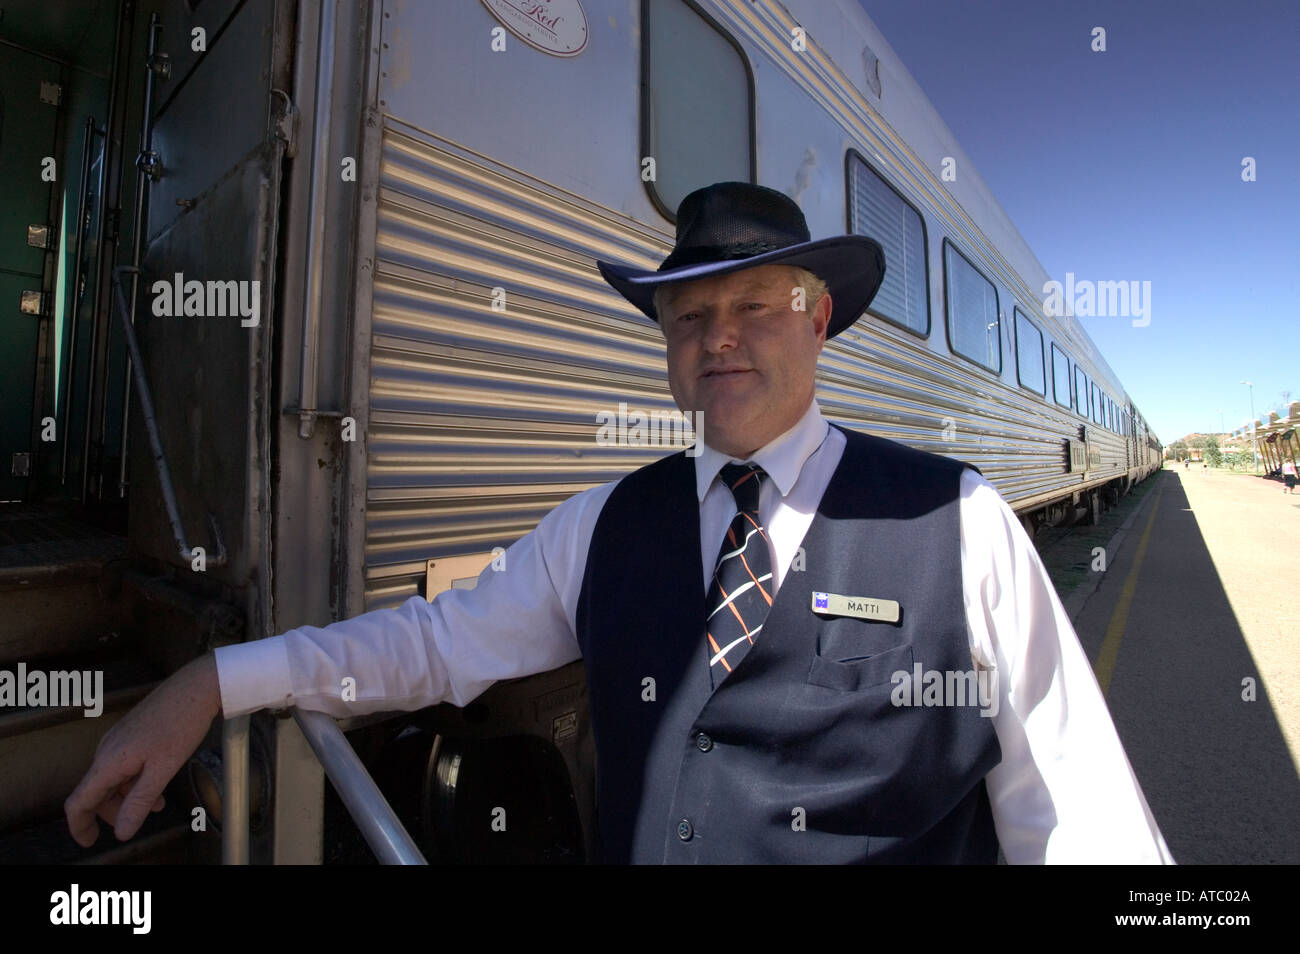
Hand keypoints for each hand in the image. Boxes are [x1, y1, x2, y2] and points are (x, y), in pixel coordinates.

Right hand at [65, 653, 222, 846]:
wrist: (196, 686)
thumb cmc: (181, 723)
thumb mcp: (163, 769)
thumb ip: (140, 801)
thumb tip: (122, 832)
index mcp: (108, 761)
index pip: (78, 801)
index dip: (79, 826)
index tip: (89, 841)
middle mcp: (106, 749)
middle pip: (96, 792)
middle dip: (113, 812)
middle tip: (138, 821)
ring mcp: (118, 740)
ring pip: (112, 779)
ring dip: (128, 797)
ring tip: (157, 805)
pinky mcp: (131, 733)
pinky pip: (124, 765)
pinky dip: (135, 780)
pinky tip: (158, 786)